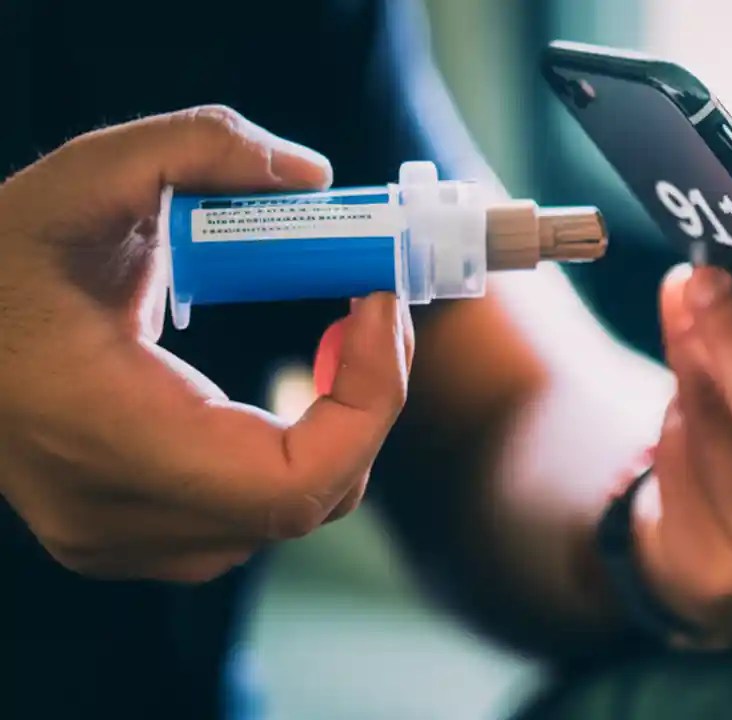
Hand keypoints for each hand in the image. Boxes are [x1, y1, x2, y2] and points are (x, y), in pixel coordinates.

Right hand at [0, 107, 412, 581]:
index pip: (288, 482)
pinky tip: (291, 388)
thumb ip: (196, 148)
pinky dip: (297, 452)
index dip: (368, 402)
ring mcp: (117, 541)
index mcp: (107, 434)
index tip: (379, 306)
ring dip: (339, 426)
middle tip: (376, 313)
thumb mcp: (84, 177)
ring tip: (338, 338)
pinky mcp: (125, 538)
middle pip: (305, 501)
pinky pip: (247, 517)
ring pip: (284, 515)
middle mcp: (114, 513)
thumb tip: (310, 176)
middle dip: (368, 402)